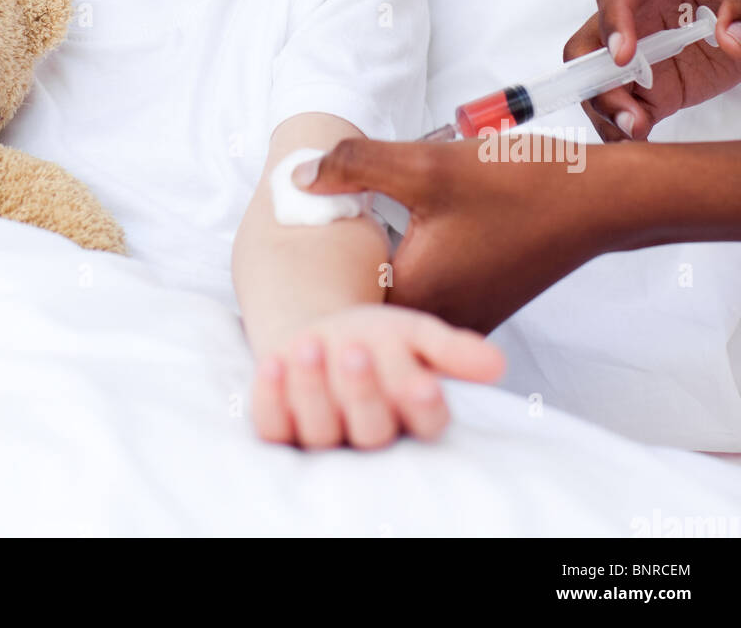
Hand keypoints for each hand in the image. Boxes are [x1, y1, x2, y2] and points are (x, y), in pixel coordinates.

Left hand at [251, 302, 503, 448]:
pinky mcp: (281, 429)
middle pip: (371, 430)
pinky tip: (273, 363)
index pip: (425, 424)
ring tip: (311, 344)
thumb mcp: (412, 334)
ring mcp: (322, 436)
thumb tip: (498, 364)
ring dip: (313, 388)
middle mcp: (367, 434)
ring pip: (320, 430)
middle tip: (356, 350)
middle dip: (363, 391)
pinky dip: (271, 397)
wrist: (321, 336)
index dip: (423, 408)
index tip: (422, 385)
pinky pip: (274, 426)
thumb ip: (449, 349)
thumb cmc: (376, 342)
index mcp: (408, 414)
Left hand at [291, 137, 620, 333]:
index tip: (279, 251)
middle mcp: (438, 320)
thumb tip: (297, 177)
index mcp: (417, 298)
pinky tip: (388, 235)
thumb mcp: (426, 164)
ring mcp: (462, 316)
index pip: (339, 309)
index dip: (307, 279)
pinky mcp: (478, 304)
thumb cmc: (518, 183)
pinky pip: (423, 296)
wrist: (595, 199)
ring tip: (338, 229)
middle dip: (333, 275)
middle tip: (295, 240)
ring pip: (393, 302)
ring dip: (367, 272)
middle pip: (363, 309)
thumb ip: (355, 167)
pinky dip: (400, 269)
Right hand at [563, 0, 740, 140]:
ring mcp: (642, 50)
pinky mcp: (657, 84)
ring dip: (609, 107)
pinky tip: (636, 138)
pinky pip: (629, 106)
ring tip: (634, 129)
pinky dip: (625, 126)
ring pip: (599, 80)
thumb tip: (730, 36)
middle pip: (591, 42)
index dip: (613, 21)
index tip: (623, 55)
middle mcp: (636, 11)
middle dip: (597, 76)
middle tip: (622, 105)